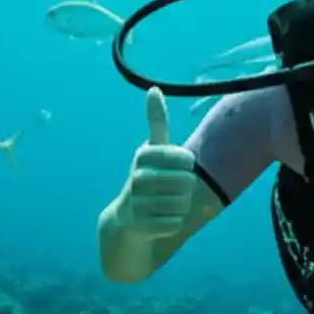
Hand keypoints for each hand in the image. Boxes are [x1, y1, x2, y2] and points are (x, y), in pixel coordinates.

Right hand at [122, 87, 196, 239]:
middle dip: (185, 189)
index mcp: (144, 155)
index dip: (187, 166)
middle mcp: (137, 176)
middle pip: (187, 182)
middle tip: (170, 191)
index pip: (187, 159)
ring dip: (180, 207)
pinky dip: (173, 224)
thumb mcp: (152, 149)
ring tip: (164, 206)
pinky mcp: (141, 225)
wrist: (126, 221)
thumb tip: (154, 88)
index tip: (174, 168)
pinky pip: (175, 223)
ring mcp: (137, 202)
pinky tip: (159, 221)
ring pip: (183, 204)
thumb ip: (156, 121)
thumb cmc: (148, 179)